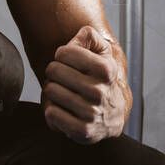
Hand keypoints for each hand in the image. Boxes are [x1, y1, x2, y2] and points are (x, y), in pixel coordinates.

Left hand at [42, 26, 131, 143]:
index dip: (61, 55)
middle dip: (54, 72)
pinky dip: (52, 110)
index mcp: (106, 70)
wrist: (113, 117)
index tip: (67, 61)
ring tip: (63, 92)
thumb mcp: (103, 55)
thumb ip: (91, 37)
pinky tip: (62, 109)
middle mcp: (100, 92)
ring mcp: (91, 113)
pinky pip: (51, 113)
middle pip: (53, 70)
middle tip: (62, 78)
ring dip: (52, 91)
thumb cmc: (102, 80)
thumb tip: (81, 33)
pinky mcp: (82, 131)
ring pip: (50, 91)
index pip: (64, 52)